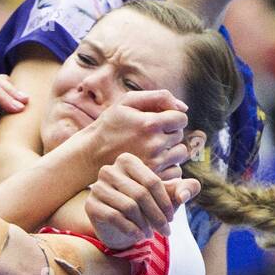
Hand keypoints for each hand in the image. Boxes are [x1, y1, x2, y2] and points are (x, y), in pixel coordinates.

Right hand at [76, 89, 190, 179]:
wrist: (90, 153)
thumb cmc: (109, 124)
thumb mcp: (127, 101)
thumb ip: (159, 97)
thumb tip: (184, 107)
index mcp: (150, 123)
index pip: (181, 118)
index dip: (171, 117)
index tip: (158, 121)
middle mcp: (154, 144)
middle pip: (180, 135)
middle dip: (169, 132)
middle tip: (150, 134)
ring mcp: (154, 162)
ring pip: (180, 153)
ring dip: (170, 149)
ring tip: (152, 147)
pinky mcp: (152, 176)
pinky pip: (175, 170)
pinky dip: (168, 165)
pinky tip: (153, 160)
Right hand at [85, 153, 200, 249]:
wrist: (119, 225)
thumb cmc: (146, 207)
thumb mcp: (169, 196)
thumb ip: (186, 188)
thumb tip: (184, 195)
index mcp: (127, 161)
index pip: (152, 182)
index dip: (166, 203)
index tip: (172, 219)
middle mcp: (109, 170)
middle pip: (140, 194)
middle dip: (157, 217)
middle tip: (166, 231)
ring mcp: (97, 187)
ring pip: (128, 206)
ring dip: (144, 224)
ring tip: (150, 234)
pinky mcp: (91, 205)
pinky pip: (115, 217)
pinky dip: (131, 229)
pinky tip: (138, 235)